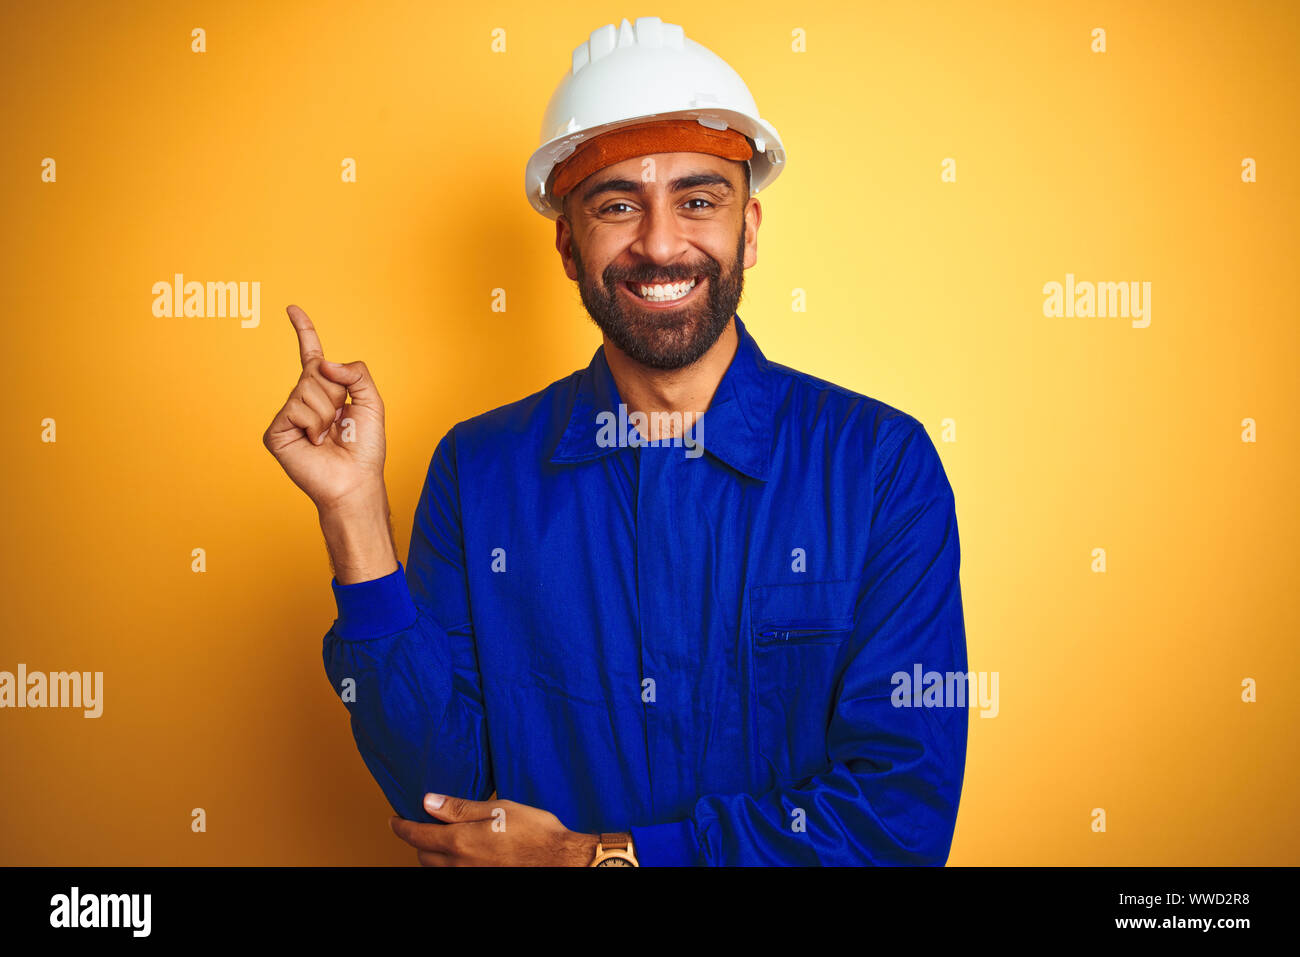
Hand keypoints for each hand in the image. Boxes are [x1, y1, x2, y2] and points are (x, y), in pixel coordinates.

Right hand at [262, 304, 387, 511]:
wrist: (355, 481)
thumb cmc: (365, 448)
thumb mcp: (372, 402)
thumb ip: (356, 372)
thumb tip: (323, 362)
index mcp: (325, 391)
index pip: (311, 355)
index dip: (303, 331)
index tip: (292, 308)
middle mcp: (303, 400)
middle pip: (316, 371)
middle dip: (336, 393)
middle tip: (340, 421)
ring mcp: (288, 415)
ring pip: (306, 389)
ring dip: (326, 411)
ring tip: (329, 434)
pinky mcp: (276, 432)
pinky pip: (295, 408)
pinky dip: (312, 424)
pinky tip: (315, 443)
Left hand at [389, 793, 598, 866]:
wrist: (558, 860)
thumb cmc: (533, 832)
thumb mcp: (497, 808)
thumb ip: (459, 808)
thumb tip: (428, 801)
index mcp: (459, 841)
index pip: (417, 835)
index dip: (401, 826)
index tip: (394, 820)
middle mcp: (459, 864)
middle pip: (423, 855)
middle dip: (417, 839)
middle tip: (421, 824)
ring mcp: (470, 876)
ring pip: (437, 868)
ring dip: (432, 854)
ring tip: (439, 838)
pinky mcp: (481, 880)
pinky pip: (454, 874)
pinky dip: (449, 865)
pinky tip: (460, 854)